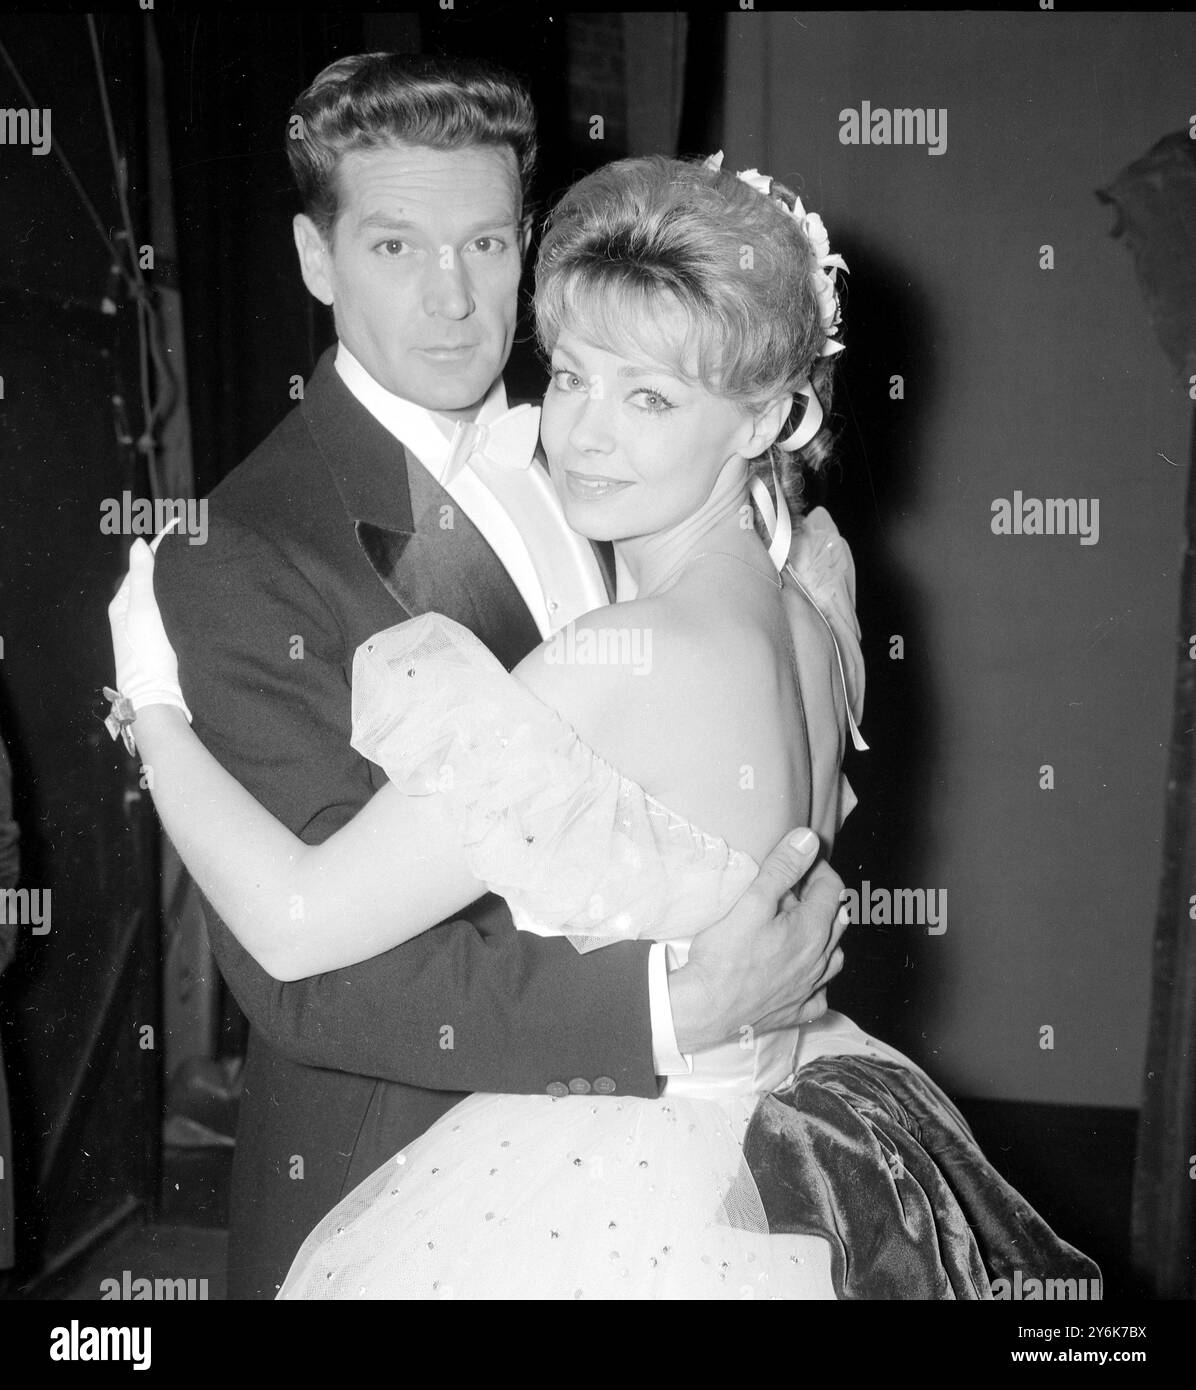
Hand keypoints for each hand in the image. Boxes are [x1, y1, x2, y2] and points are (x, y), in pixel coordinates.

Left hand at [107, 522, 191, 720]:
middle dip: (170, 563)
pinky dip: (182, 600)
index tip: (181, 530)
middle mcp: (133, 613)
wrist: (157, 697)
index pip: (142, 566)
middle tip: (196, 545)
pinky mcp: (164, 640)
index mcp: (123, 603)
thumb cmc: (147, 654)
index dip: (160, 548)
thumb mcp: (144, 611)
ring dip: (178, 583)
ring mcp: (149, 628)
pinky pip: (172, 611)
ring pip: (164, 596)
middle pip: (152, 580)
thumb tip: (139, 542)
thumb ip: (143, 577)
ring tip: (201, 566)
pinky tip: (197, 597)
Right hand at [668, 828, 847, 1053]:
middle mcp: (819, 961)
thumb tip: (808, 840)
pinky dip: (818, 980)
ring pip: (835, 957)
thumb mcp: (752, 901)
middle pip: (838, 920)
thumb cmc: (725, 955)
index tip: (801, 862)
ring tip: (800, 926)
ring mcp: (809, 989)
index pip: (832, 890)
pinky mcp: (796, 1012)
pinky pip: (820, 995)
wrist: (705, 1008)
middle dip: (821, 898)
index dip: (819, 870)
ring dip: (824, 936)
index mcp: (812, 931)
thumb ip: (782, 868)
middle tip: (794, 889)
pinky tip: (803, 974)